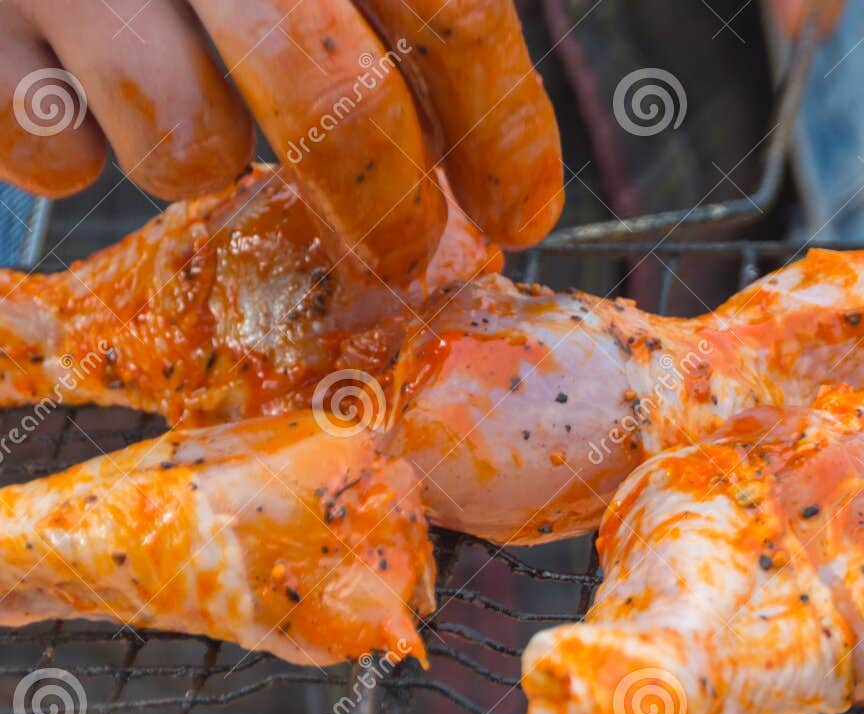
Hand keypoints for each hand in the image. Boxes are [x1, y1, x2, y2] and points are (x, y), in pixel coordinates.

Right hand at [0, 0, 563, 281]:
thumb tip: (499, 151)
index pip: (448, 17)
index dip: (501, 133)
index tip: (521, 211)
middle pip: (332, 102)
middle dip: (384, 208)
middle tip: (402, 254)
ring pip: (188, 150)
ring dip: (206, 156)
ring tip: (187, 98)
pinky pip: (56, 158)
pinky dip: (79, 145)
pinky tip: (75, 82)